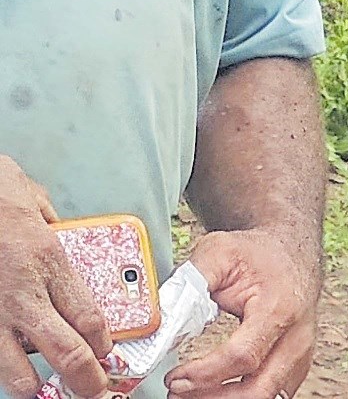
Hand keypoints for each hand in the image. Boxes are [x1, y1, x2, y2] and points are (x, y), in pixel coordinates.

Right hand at [0, 156, 112, 398]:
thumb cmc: (0, 196)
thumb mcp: (39, 205)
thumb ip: (57, 230)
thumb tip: (67, 237)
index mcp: (49, 260)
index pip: (88, 316)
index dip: (103, 343)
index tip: (108, 353)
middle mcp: (24, 293)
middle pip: (66, 351)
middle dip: (85, 380)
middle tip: (97, 392)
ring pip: (20, 372)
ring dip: (36, 386)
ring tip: (47, 390)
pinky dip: (4, 369)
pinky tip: (14, 371)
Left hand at [165, 228, 319, 398]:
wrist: (291, 249)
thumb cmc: (259, 252)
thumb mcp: (220, 251)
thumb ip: (191, 282)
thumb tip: (162, 314)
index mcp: (278, 307)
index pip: (242, 355)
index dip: (205, 374)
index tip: (176, 377)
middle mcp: (295, 336)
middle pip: (257, 389)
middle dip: (213, 398)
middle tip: (178, 393)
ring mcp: (300, 354)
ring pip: (266, 396)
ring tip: (191, 393)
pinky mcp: (297, 365)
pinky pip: (271, 393)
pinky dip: (241, 395)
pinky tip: (216, 390)